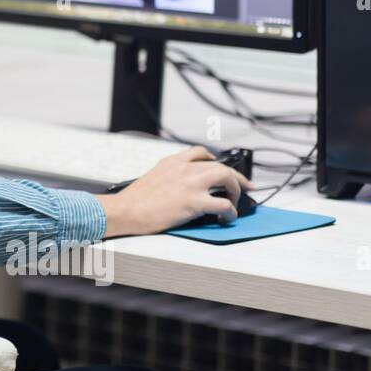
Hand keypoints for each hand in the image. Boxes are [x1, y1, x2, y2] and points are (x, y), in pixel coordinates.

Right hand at [97, 146, 252, 236]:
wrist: (125, 211)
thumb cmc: (133, 201)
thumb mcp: (151, 178)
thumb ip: (169, 178)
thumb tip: (181, 190)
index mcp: (171, 162)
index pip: (199, 152)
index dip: (215, 159)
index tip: (220, 165)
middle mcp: (183, 169)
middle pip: (220, 165)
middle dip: (237, 177)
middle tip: (245, 186)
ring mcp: (190, 184)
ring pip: (226, 177)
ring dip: (236, 190)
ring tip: (235, 201)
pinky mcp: (194, 202)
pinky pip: (223, 204)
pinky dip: (230, 212)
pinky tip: (227, 218)